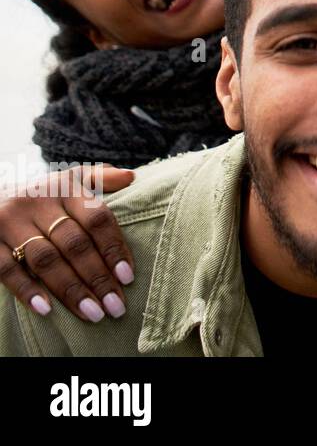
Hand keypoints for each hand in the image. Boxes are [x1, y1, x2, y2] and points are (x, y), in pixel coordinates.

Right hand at [0, 165, 135, 321]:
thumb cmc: (42, 195)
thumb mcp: (68, 180)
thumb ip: (99, 178)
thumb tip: (130, 176)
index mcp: (64, 188)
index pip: (96, 219)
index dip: (114, 248)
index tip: (128, 277)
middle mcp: (37, 203)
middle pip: (74, 244)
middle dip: (97, 277)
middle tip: (115, 306)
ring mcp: (10, 222)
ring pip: (45, 260)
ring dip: (70, 290)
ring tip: (92, 313)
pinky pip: (7, 270)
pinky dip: (27, 291)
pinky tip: (47, 310)